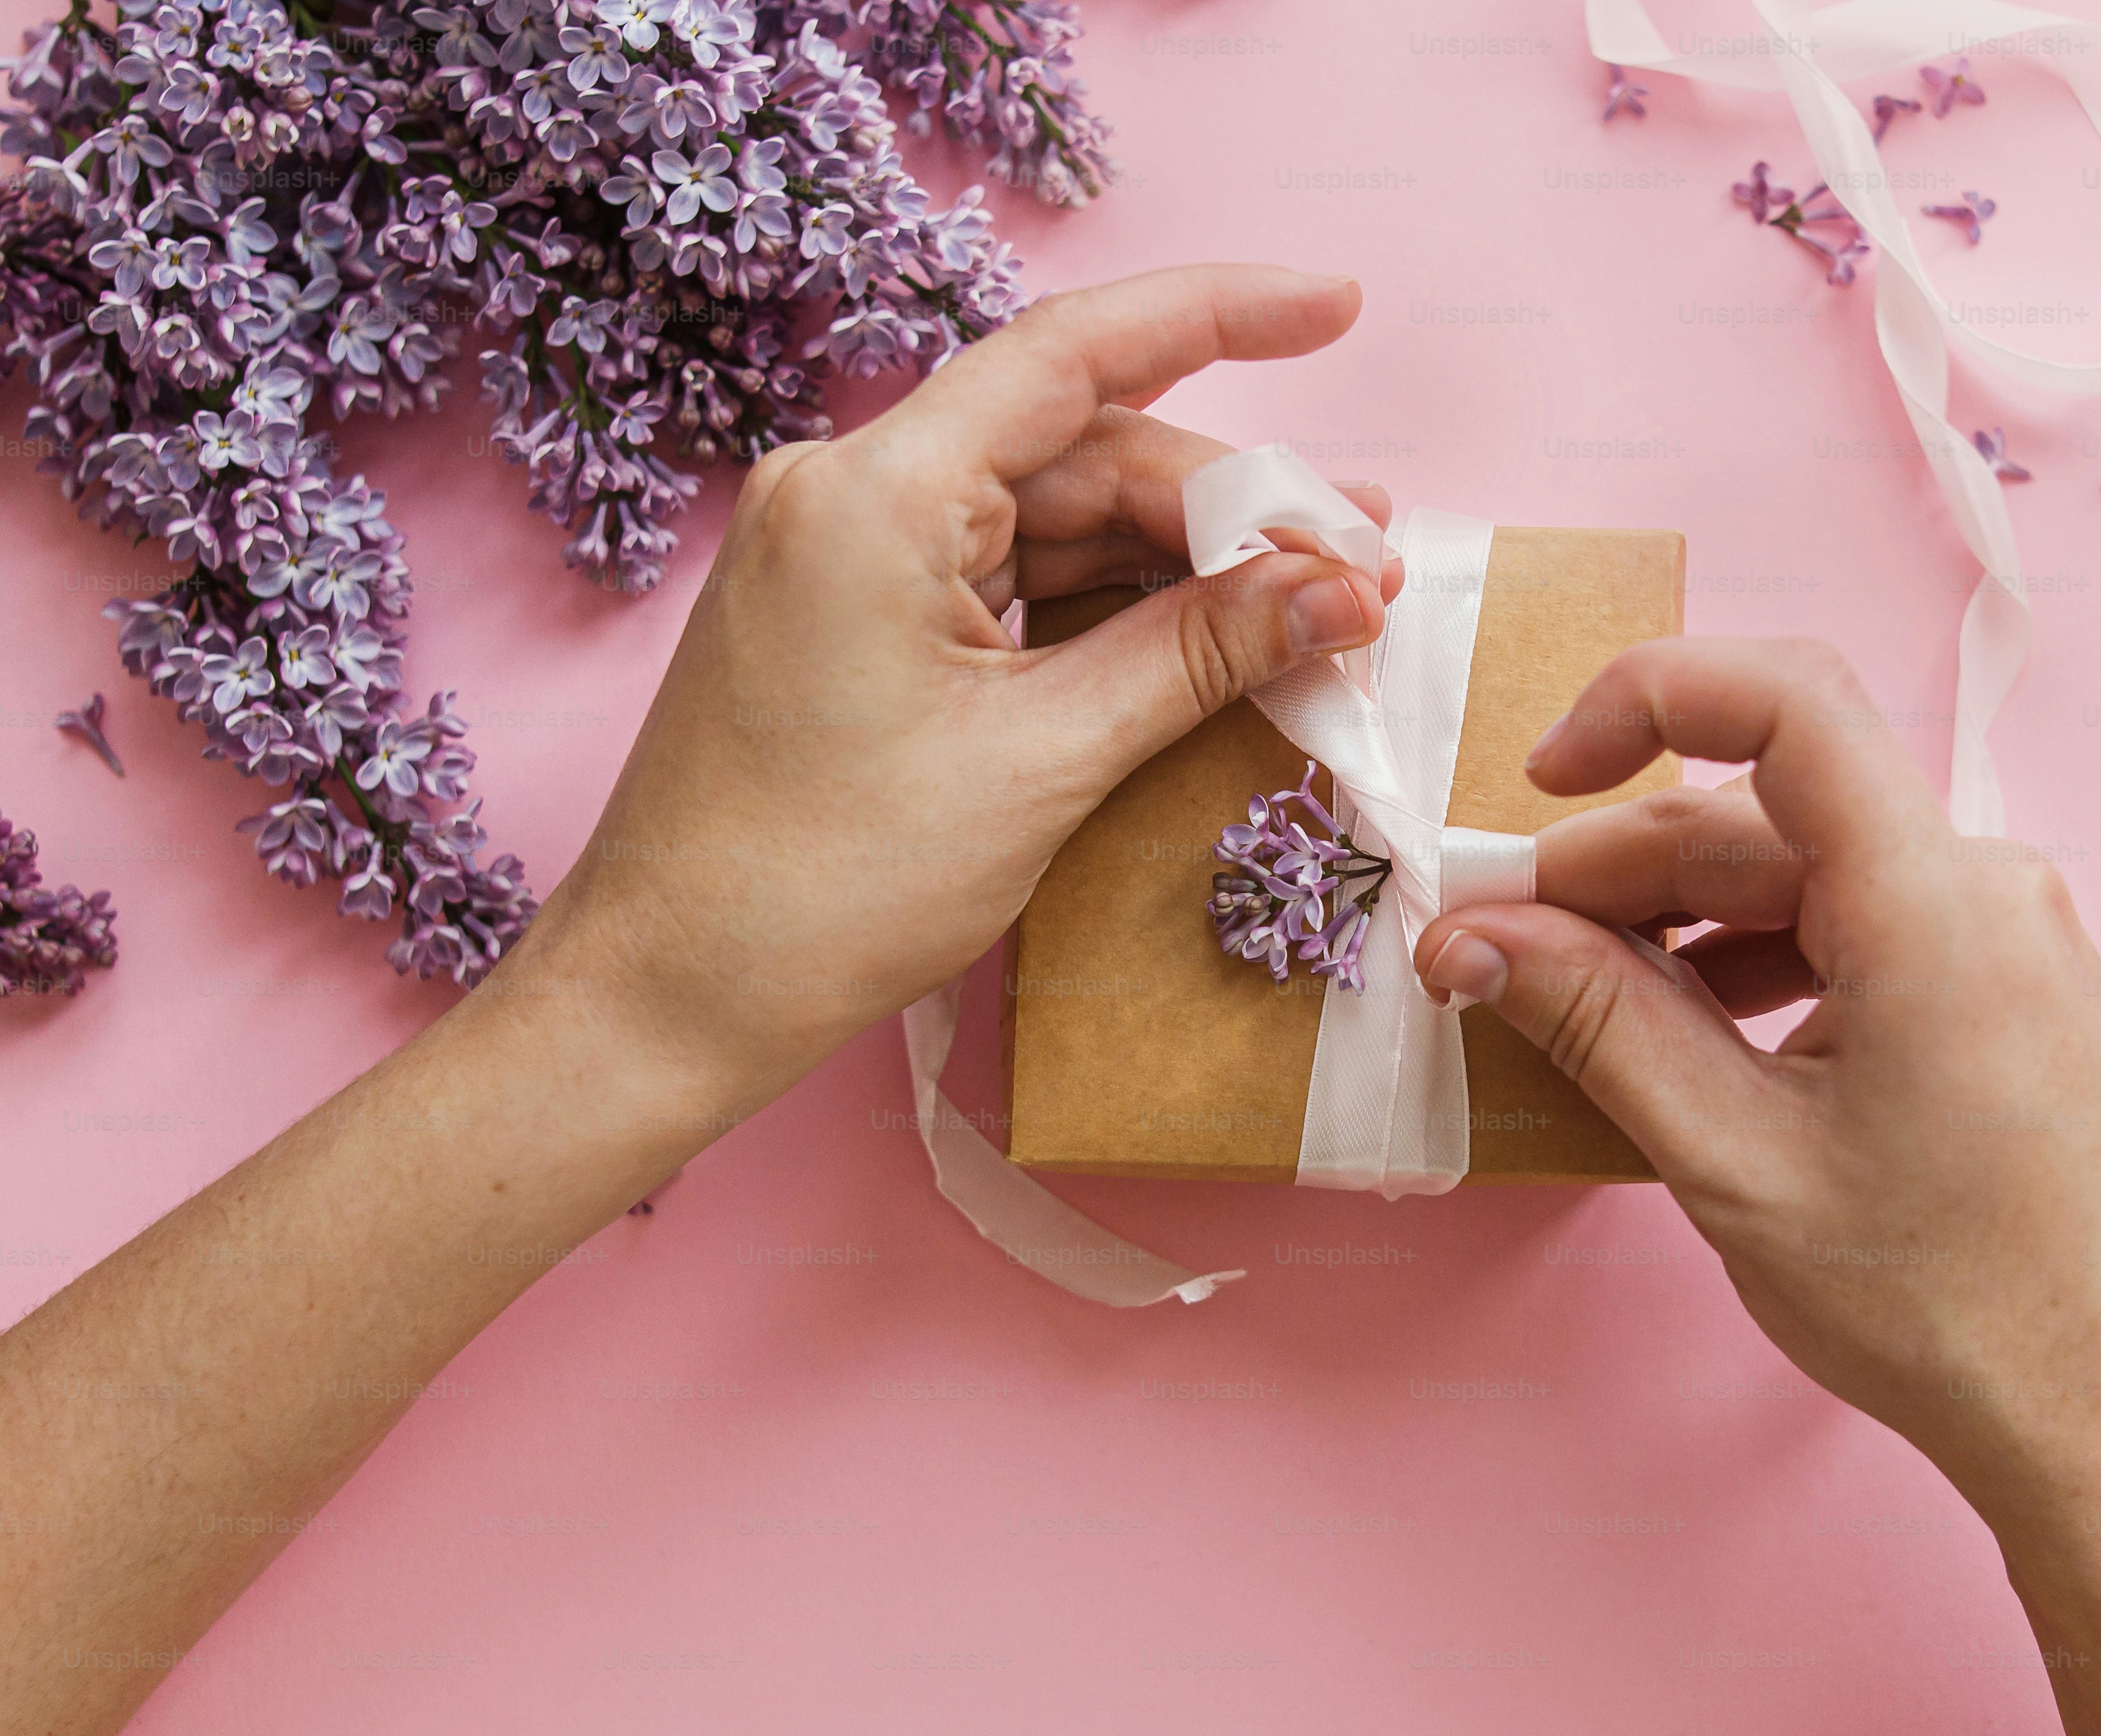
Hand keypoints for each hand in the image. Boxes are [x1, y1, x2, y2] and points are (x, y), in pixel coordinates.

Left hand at [506, 265, 1397, 1105]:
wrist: (666, 998)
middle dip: (1232, 505)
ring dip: (1187, 564)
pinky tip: (1214, 641)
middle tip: (1365, 565)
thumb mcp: (1042, 763)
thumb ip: (1197, 655)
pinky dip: (1114, 611)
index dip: (1222, 315)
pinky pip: (1013, 582)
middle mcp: (852, 494)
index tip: (1339, 303)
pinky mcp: (858, 621)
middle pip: (1083, 451)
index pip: (1075, 354)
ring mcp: (849, 557)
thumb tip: (1342, 590)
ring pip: (1057, 520)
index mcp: (875, 495)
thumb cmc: (824, 889)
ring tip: (1320, 607)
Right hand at [1414, 639, 2100, 1735]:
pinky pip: (1861, 933)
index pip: (1785, 703)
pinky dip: (1757, 965)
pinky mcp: (2009, 996)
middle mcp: (1987, 889)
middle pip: (1769, 813)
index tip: (1539, 780)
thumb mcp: (1737, 1161)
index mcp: (1935, 903)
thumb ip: (1599, 1023)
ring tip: (1580, 1007)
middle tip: (1499, 945)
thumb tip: (1476, 934)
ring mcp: (2010, 942)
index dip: (1644, 699)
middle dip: (1620, 867)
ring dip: (1681, 924)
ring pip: (1808, 877)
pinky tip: (1689, 1041)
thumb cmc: (1951, 1309)